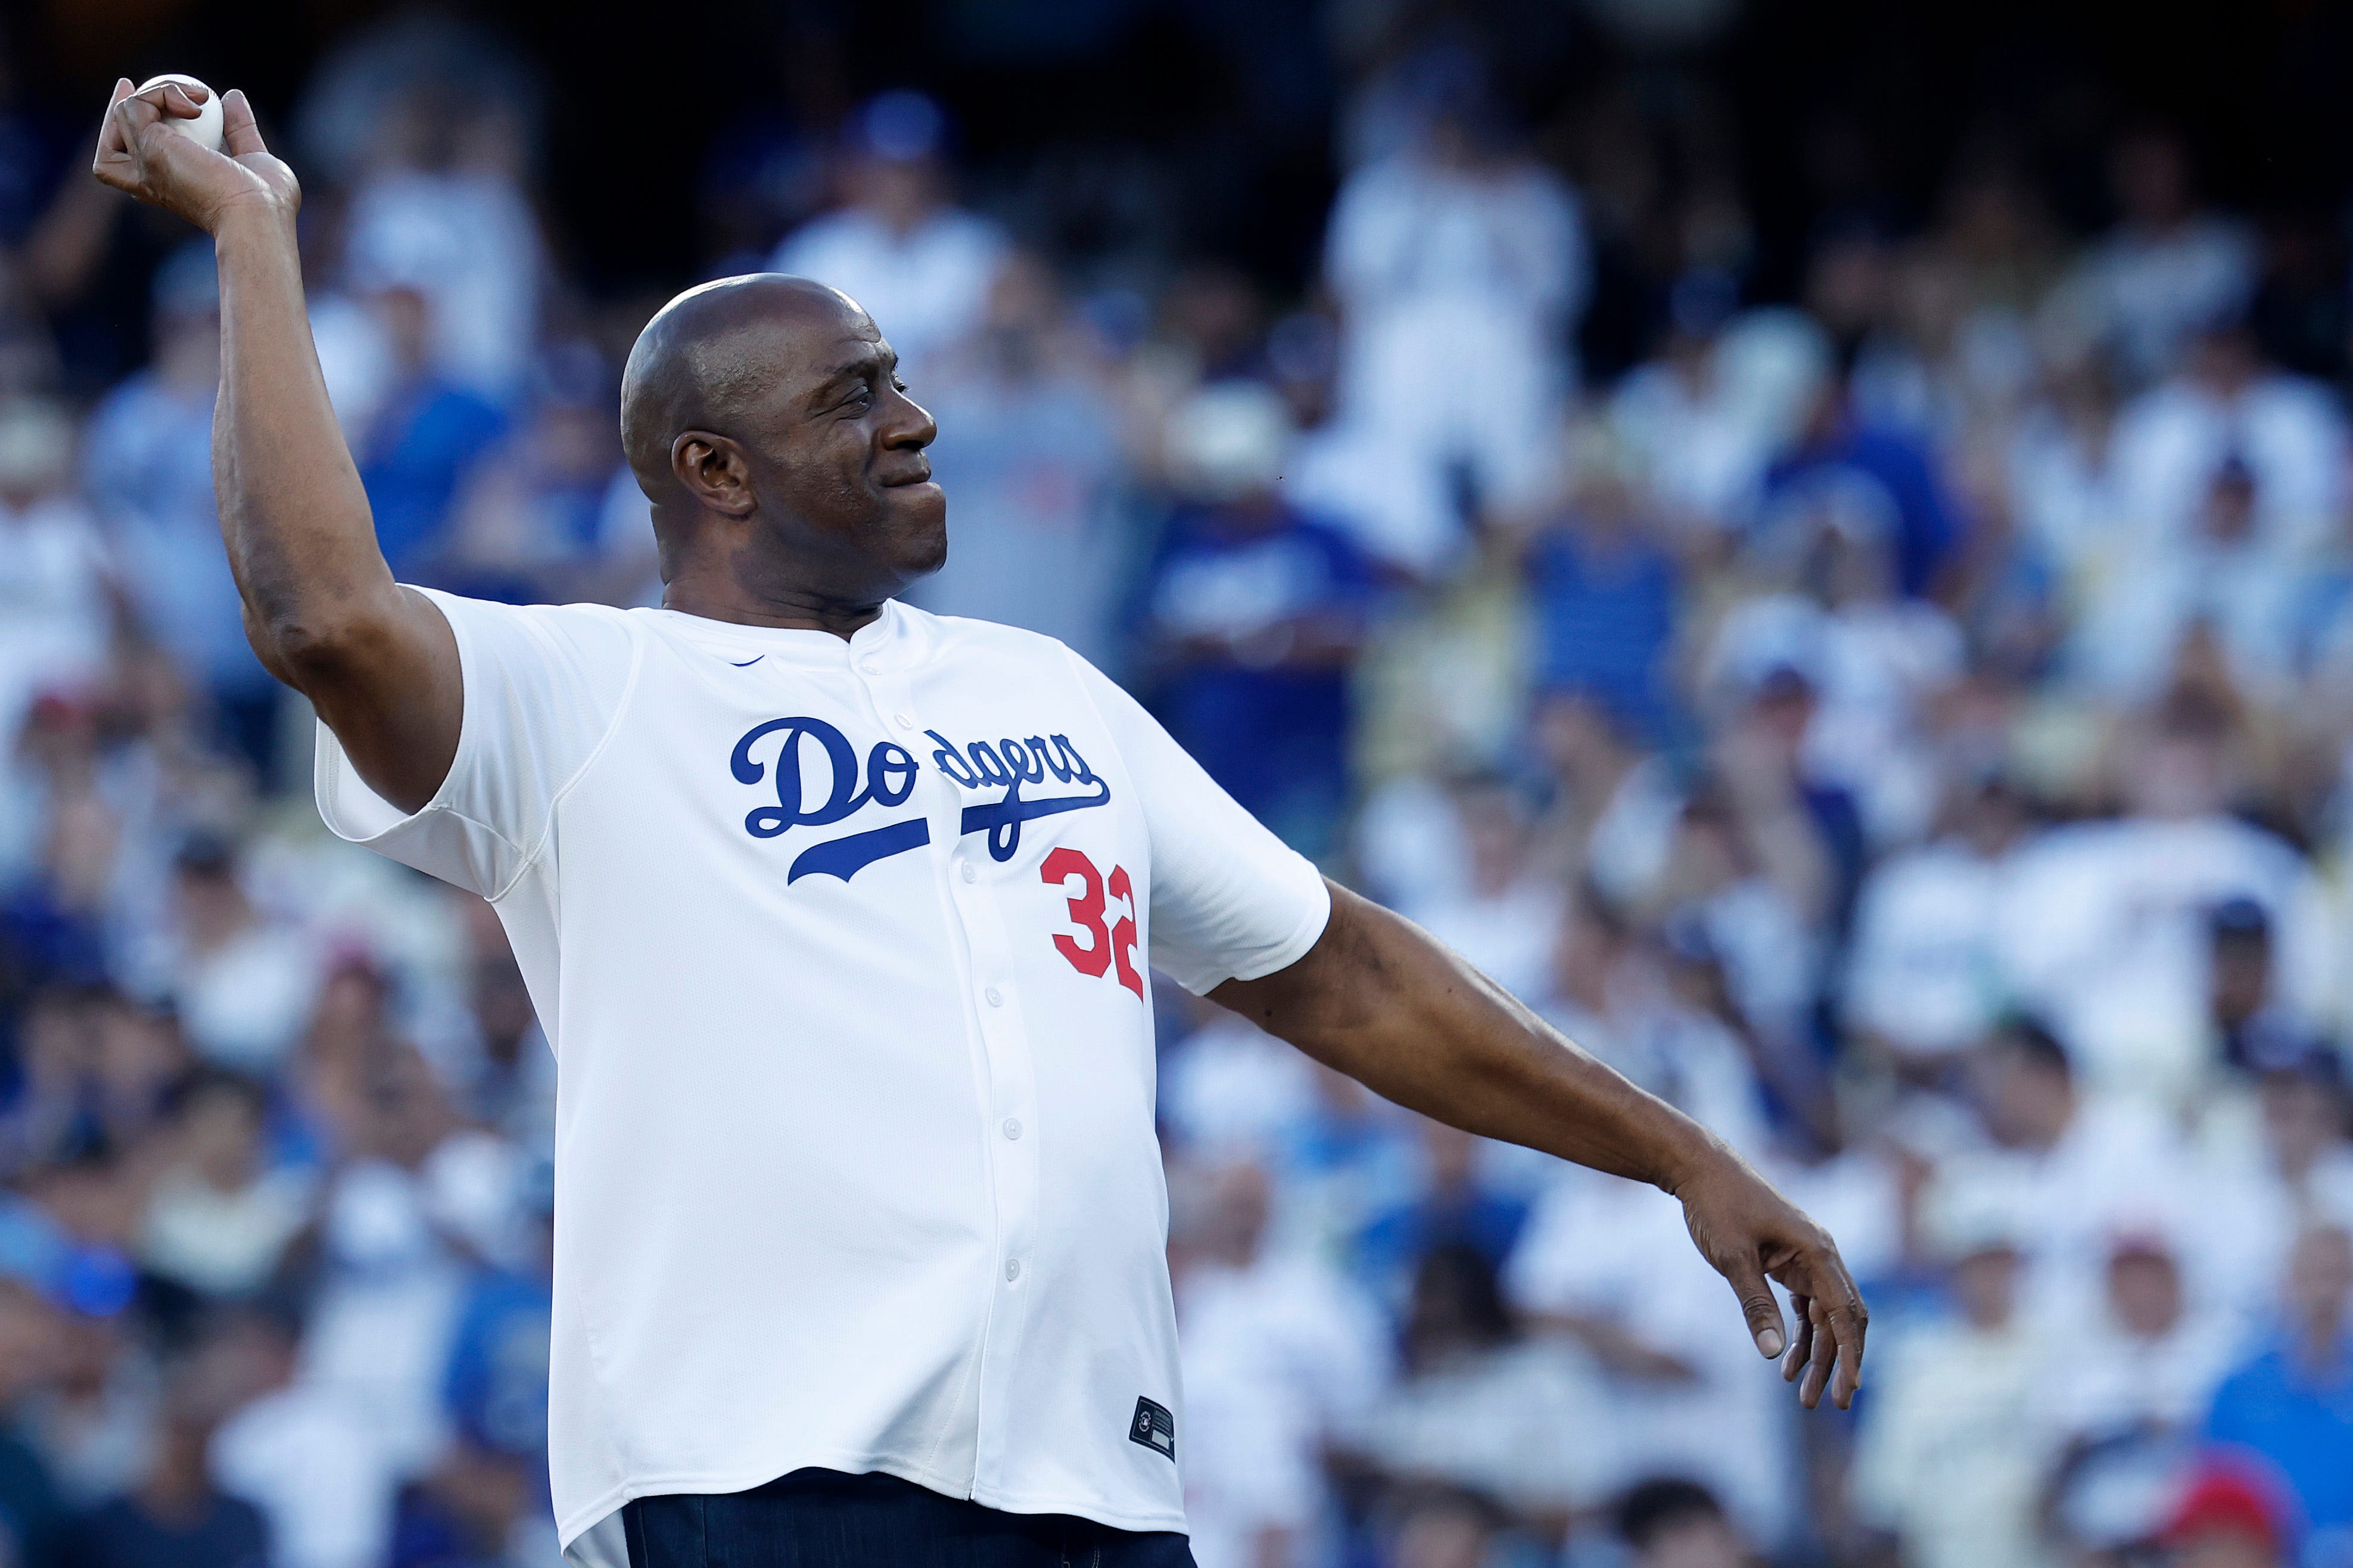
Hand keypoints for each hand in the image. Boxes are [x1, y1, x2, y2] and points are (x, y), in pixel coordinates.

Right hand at [91, 78, 297, 232]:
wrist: (259, 217)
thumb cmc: (267, 204)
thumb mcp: (253, 158)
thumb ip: (240, 129)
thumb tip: (232, 97)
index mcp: (171, 188)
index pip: (134, 162)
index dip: (130, 133)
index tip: (141, 100)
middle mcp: (150, 181)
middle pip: (111, 145)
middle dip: (116, 110)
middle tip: (129, 84)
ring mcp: (145, 165)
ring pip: (123, 115)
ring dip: (157, 92)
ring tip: (199, 97)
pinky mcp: (150, 148)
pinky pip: (138, 105)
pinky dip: (164, 93)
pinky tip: (198, 104)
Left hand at [1673, 1146, 1867, 1408]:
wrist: (1701, 1169)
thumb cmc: (1717, 1206)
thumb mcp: (1733, 1258)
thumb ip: (1755, 1306)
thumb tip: (1773, 1354)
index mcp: (1817, 1251)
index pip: (1845, 1313)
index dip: (1851, 1354)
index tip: (1849, 1391)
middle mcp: (1821, 1255)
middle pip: (1843, 1319)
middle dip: (1838, 1362)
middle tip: (1828, 1404)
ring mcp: (1807, 1258)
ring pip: (1824, 1316)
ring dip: (1818, 1354)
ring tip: (1803, 1395)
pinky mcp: (1789, 1261)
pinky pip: (1807, 1305)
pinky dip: (1801, 1334)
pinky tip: (1787, 1362)